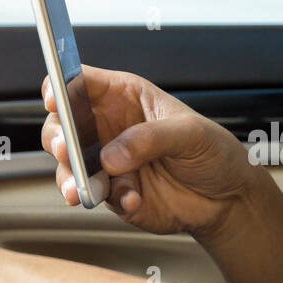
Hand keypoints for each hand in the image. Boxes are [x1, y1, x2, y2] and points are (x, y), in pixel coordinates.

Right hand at [41, 65, 257, 238]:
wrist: (225, 199)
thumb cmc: (212, 152)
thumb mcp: (190, 134)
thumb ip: (150, 138)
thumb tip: (110, 156)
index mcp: (123, 96)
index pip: (80, 82)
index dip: (61, 87)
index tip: (56, 100)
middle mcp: (106, 127)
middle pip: (62, 124)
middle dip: (58, 137)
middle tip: (68, 150)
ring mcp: (104, 161)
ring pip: (68, 165)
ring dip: (70, 177)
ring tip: (81, 189)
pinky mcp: (108, 192)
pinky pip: (93, 195)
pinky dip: (108, 199)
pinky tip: (132, 200)